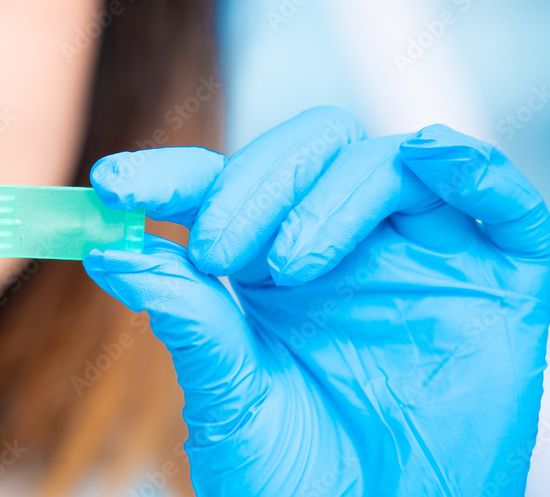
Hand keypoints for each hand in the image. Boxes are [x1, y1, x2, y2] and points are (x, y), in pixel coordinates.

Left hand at [83, 106, 549, 495]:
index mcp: (272, 263)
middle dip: (254, 181)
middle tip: (212, 249)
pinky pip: (503, 201)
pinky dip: (472, 168)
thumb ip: (186, 317)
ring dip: (331, 194)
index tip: (112, 186)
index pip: (222, 188)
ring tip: (287, 265)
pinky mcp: (500, 283)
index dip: (168, 175)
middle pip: (309, 151)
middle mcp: (346, 245)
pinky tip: (429, 157)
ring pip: (387, 163)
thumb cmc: (299, 481)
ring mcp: (423, 257)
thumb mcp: (231, 396)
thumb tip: (111, 252)